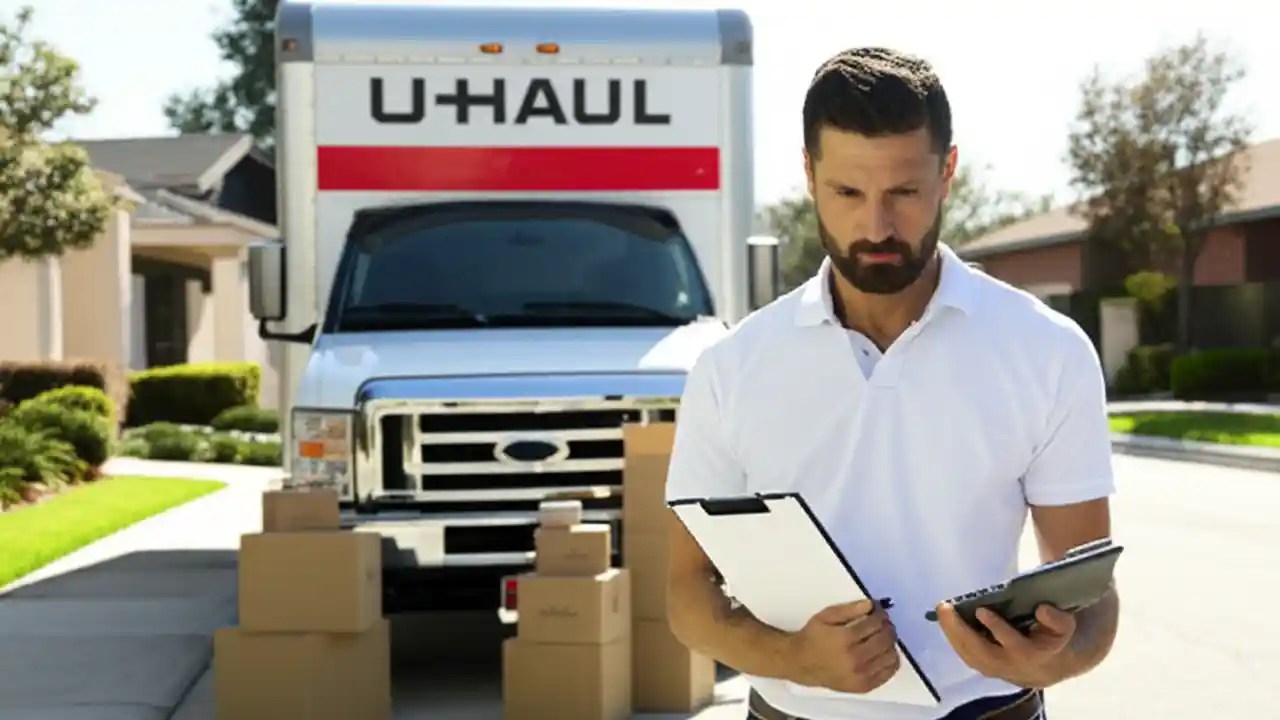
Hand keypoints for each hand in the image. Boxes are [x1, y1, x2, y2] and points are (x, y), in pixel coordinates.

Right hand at [785, 599, 901, 693]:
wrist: (801, 663)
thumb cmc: (813, 638)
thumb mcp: (826, 616)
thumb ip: (849, 609)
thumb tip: (871, 605)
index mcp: (845, 639)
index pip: (875, 622)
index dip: (880, 613)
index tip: (878, 610)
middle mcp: (855, 658)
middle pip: (885, 638)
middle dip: (887, 625)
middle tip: (883, 621)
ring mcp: (861, 675)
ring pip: (890, 654)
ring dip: (890, 642)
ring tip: (882, 636)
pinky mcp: (864, 686)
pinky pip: (889, 672)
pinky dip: (891, 659)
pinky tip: (884, 652)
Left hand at [936, 602, 1076, 687]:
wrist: (1049, 666)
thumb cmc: (1052, 638)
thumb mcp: (1064, 626)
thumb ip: (1057, 619)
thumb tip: (1042, 610)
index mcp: (1035, 654)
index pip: (1016, 645)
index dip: (998, 629)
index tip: (982, 610)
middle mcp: (1013, 666)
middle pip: (983, 653)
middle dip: (962, 631)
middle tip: (946, 608)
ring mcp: (997, 669)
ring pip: (971, 656)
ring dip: (952, 634)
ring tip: (942, 610)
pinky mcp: (986, 668)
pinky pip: (967, 656)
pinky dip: (954, 638)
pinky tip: (946, 619)